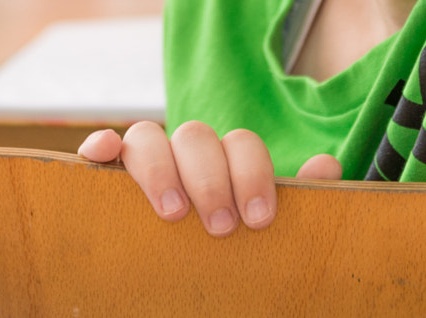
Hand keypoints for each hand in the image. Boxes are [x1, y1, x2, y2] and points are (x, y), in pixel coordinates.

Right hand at [78, 122, 341, 235]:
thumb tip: (326, 166)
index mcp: (228, 161)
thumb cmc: (236, 251)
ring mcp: (147, 163)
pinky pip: (100, 148)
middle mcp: (188, 155)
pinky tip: (103, 156)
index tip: (259, 220)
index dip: (251, 174)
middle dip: (210, 178)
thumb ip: (299, 201)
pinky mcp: (108, 178)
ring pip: (148, 135)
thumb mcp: (267, 230)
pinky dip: (99, 145)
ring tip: (172, 212)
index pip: (242, 143)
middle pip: (196, 135)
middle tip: (220, 227)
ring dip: (159, 167)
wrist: (198, 290)